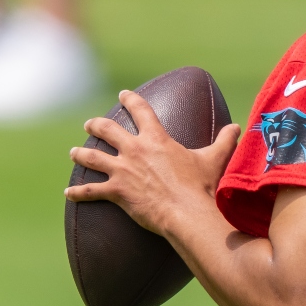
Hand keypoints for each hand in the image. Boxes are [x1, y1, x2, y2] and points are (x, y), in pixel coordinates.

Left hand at [64, 90, 241, 236]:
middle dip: (96, 125)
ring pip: (93, 158)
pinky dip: (78, 193)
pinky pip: (91, 191)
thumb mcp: (214, 159)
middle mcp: (135, 150)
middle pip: (108, 130)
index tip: (122, 94)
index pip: (140, 110)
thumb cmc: (201, 185)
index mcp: (156, 138)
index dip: (130, 100)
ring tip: (73, 152)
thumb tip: (237, 126)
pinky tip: (68, 193)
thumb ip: (225, 140)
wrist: (186, 211)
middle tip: (90, 124)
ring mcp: (123, 170)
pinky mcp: (117, 191)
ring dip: (81, 154)